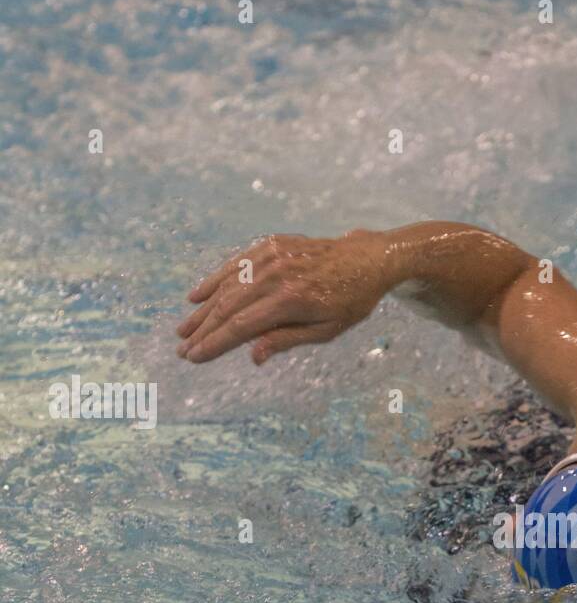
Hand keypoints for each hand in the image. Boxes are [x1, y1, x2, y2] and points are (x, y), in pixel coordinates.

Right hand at [176, 230, 392, 364]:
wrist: (367, 259)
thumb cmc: (350, 301)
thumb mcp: (327, 330)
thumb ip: (287, 340)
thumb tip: (253, 356)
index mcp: (290, 301)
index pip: (241, 327)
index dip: (214, 344)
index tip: (194, 357)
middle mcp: (276, 276)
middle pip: (228, 307)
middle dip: (203, 330)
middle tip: (183, 349)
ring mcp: (271, 256)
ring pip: (227, 285)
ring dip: (203, 309)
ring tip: (184, 329)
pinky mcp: (270, 244)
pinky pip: (236, 264)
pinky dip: (214, 279)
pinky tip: (197, 295)